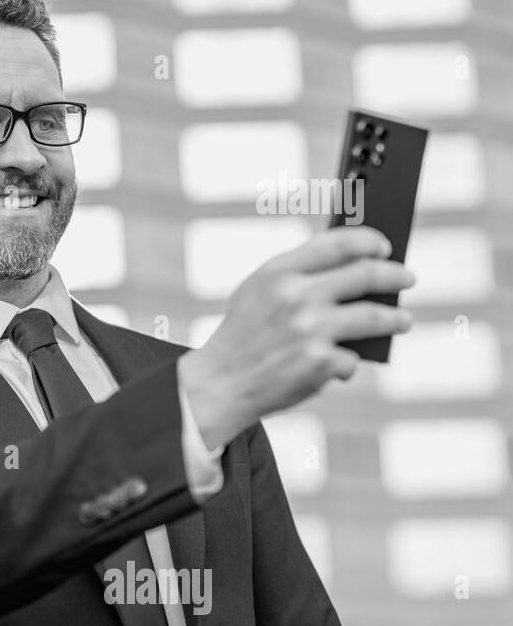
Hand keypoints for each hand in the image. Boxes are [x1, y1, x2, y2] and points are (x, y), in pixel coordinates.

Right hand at [179, 226, 414, 448]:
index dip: (370, 241)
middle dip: (396, 275)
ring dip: (397, 318)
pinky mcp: (320, 362)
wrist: (218, 384)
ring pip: (375, 316)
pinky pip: (351, 358)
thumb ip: (296, 275)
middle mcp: (296, 295)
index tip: (385, 247)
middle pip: (367, 274)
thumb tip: (356, 268)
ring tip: (403, 321)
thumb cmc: (242, 336)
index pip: (340, 243)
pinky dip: (346, 364)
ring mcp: (311, 329)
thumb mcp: (256, 292)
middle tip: (407, 278)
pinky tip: (337, 367)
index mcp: (278, 272)